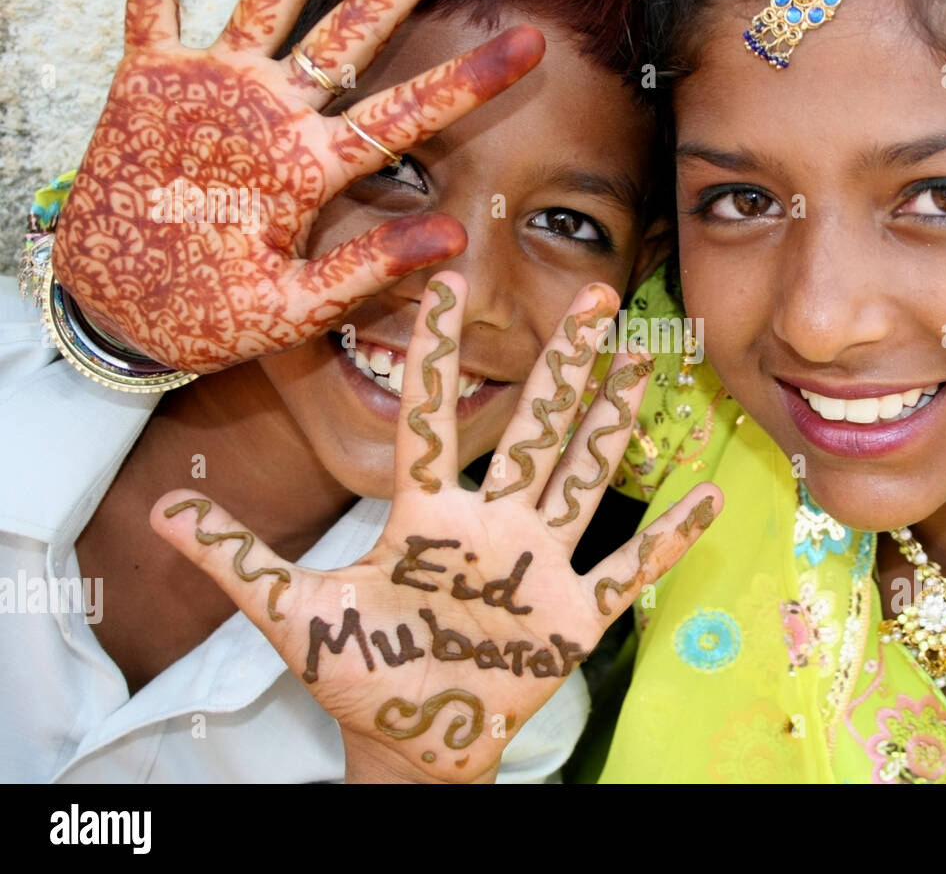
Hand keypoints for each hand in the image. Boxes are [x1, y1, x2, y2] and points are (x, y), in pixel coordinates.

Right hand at [54, 0, 544, 372]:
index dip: (469, 79)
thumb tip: (454, 238)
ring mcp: (221, 92)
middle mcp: (281, 116)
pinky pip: (151, 3)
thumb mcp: (296, 307)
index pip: (409, 113)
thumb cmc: (217, 317)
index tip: (534, 44)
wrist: (133, 312)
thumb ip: (368, 271)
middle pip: (355, 31)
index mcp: (317, 168)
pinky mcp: (151, 82)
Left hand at [149, 273, 721, 781]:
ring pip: (584, 479)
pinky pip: (629, 572)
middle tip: (594, 299)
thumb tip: (158, 510)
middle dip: (563, 367)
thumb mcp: (292, 615)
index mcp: (426, 518)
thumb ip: (235, 562)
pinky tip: (709, 496)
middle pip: (531, 431)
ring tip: (648, 359)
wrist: (413, 740)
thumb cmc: (361, 673)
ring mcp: (538, 566)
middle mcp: (490, 526)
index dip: (433, 353)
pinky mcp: (572, 618)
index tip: (444, 282)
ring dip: (616, 423)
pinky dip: (669, 539)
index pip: (429, 420)